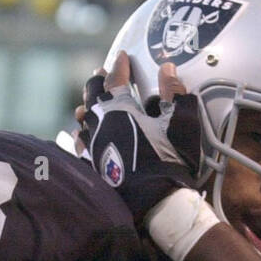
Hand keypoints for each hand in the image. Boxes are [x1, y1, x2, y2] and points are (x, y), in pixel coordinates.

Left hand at [82, 52, 202, 222]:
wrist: (154, 203)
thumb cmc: (170, 161)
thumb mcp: (181, 123)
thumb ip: (174, 93)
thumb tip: (168, 69)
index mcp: (121, 109)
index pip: (116, 79)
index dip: (120, 66)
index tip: (123, 57)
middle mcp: (100, 124)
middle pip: (92, 95)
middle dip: (98, 82)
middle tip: (101, 74)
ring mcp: (92, 146)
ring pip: (83, 120)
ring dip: (86, 108)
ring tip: (87, 105)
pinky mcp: (91, 167)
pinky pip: (79, 146)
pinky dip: (81, 135)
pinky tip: (81, 136)